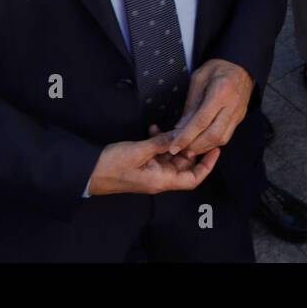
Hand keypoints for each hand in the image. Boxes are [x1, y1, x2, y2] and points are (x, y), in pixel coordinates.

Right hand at [87, 129, 220, 195]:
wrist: (90, 173)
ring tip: (169, 127)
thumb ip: (160, 143)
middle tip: (193, 129)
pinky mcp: (143, 164)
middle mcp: (159, 178)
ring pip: (171, 156)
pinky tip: (153, 128)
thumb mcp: (139, 151)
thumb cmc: (112, 166)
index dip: (207, 166)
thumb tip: (179, 135)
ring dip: (172, 141)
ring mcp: (151, 172)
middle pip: (184, 164)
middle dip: (189, 146)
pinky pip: (157, 153)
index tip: (216, 150)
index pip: (193, 179)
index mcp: (162, 180)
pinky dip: (158, 141)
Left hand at [166, 59, 253, 156]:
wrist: (240, 65)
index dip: (186, 136)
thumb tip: (180, 127)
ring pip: (222, 139)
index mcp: (221, 91)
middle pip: (213, 134)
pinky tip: (202, 143)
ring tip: (189, 149)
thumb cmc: (217, 68)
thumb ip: (190, 104)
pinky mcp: (240, 117)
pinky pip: (227, 135)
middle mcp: (232, 105)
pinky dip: (213, 142)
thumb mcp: (198, 79)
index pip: (201, 121)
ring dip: (204, 147)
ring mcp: (238, 113)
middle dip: (195, 146)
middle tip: (180, 151)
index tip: (174, 146)